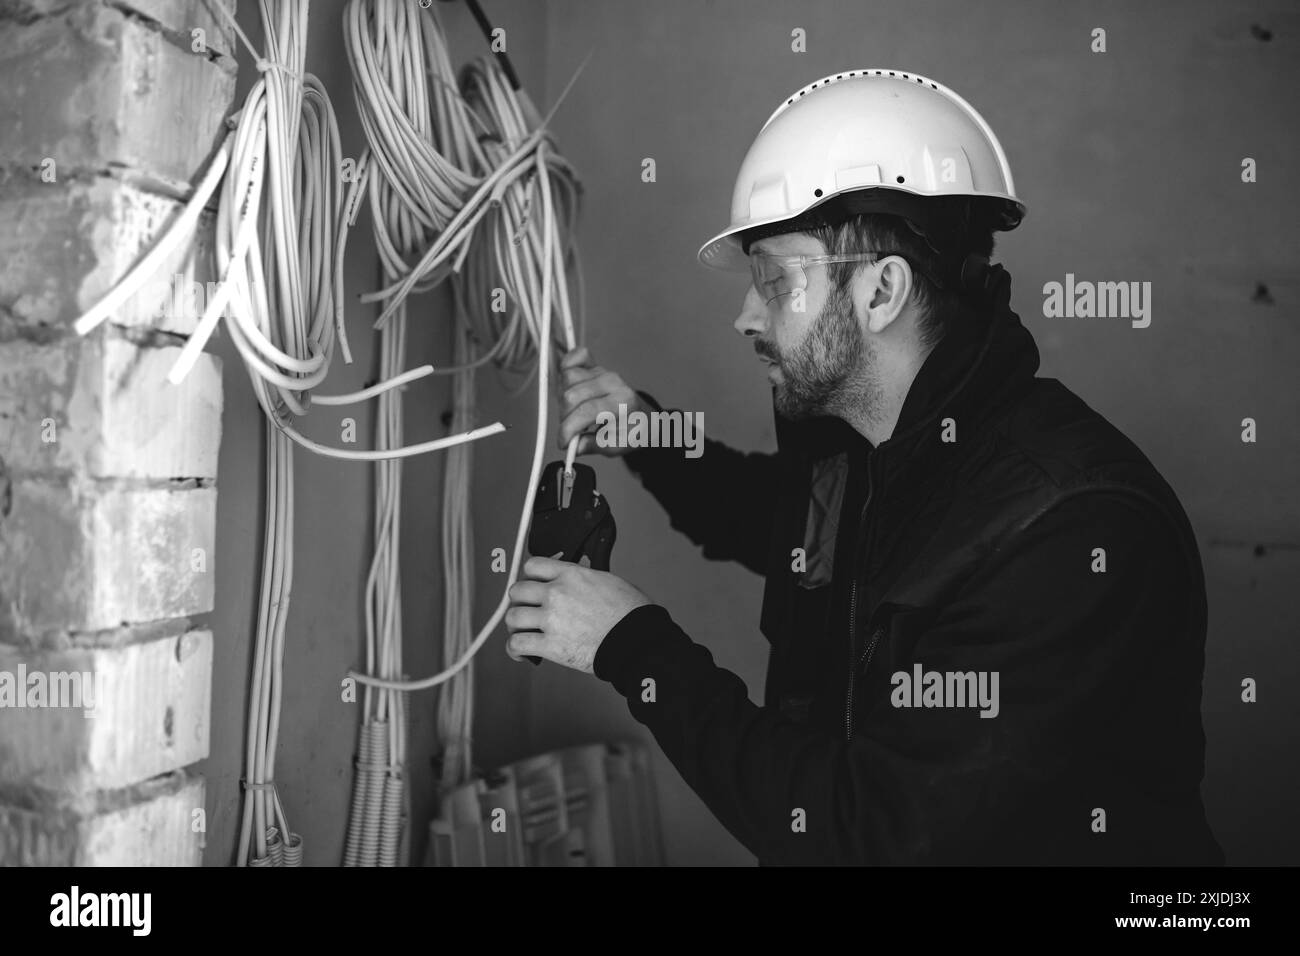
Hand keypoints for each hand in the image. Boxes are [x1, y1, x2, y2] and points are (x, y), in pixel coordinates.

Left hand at [505, 556, 651, 672]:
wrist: (636, 640)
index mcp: (571, 574)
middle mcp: (556, 593)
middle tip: (527, 611)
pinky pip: (517, 644)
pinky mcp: (550, 645)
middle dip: (520, 601)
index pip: (533, 565)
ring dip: (516, 626)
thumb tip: (577, 576)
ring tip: (523, 632)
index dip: (530, 577)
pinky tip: (520, 652)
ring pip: (513, 617)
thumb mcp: (607, 581)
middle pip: (517, 591)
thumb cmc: (631, 613)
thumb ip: (583, 577)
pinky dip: (514, 649)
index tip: (533, 586)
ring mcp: (551, 619)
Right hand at [557, 346, 649, 456]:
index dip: (568, 429)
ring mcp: (603, 372)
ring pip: (568, 377)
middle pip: (571, 395)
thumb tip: (576, 446)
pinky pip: (575, 358)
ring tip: (572, 412)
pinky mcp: (595, 366)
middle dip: (564, 417)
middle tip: (570, 430)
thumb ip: (596, 446)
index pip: (586, 412)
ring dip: (563, 398)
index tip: (564, 443)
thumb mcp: (620, 446)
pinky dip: (566, 367)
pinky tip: (569, 386)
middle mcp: (612, 382)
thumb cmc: (633, 430)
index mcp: (622, 401)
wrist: (644, 417)